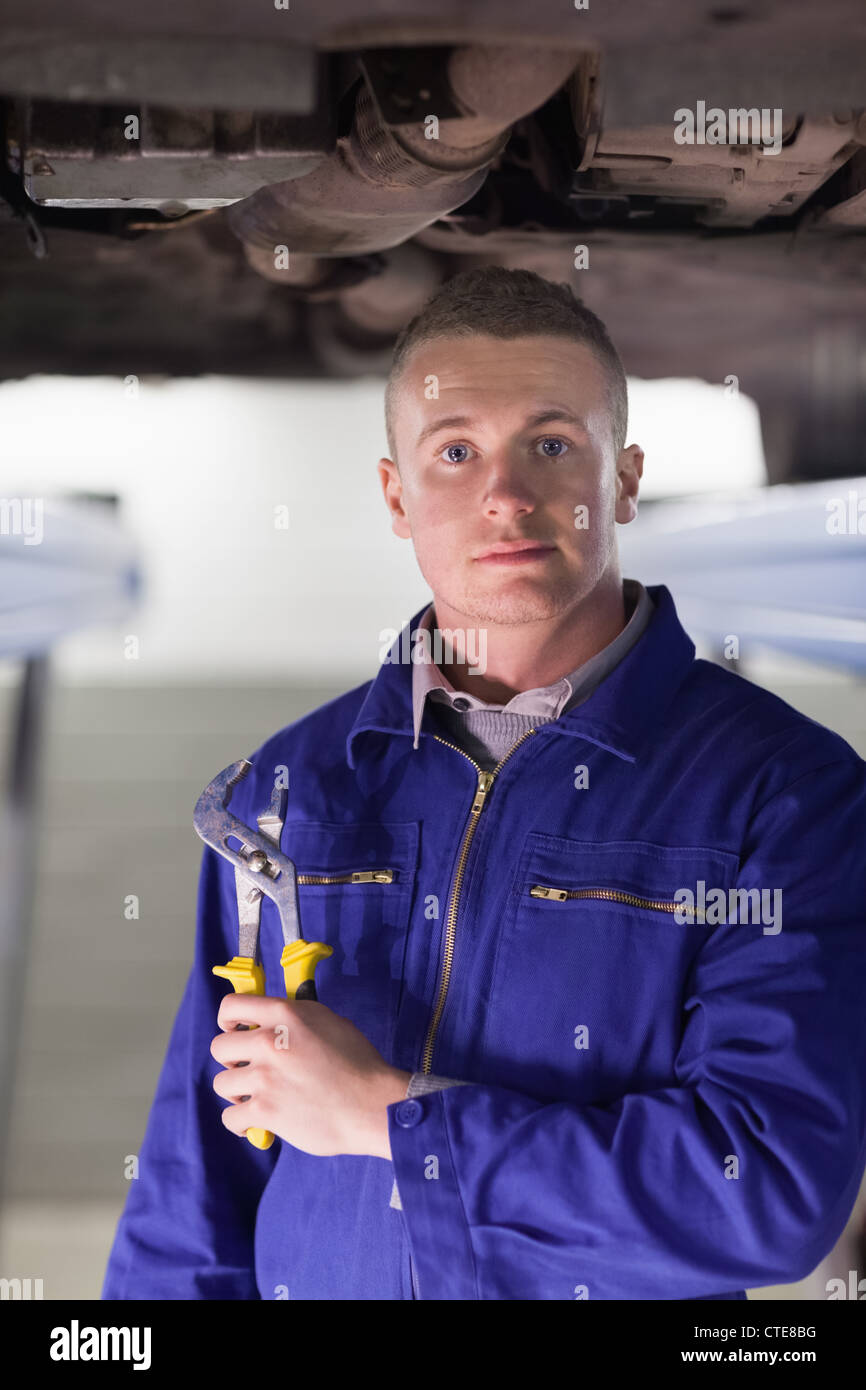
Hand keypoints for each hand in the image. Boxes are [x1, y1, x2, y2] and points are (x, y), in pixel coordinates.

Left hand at [210, 993, 410, 1158]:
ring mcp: (265, 1078)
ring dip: (237, 1093)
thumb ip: (295, 1018)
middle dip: (232, 1060)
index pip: (231, 1006)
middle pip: (219, 1047)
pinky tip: (255, 1122)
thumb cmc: (358, 1064)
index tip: (233, 1031)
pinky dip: (240, 1123)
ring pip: (222, 1084)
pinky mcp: (265, 1112)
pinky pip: (230, 1117)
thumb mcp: (329, 1021)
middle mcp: (269, 1042)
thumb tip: (273, 1019)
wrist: (372, 1104)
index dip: (228, 1020)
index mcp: (284, 1015)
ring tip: (255, 1098)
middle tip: (249, 1070)